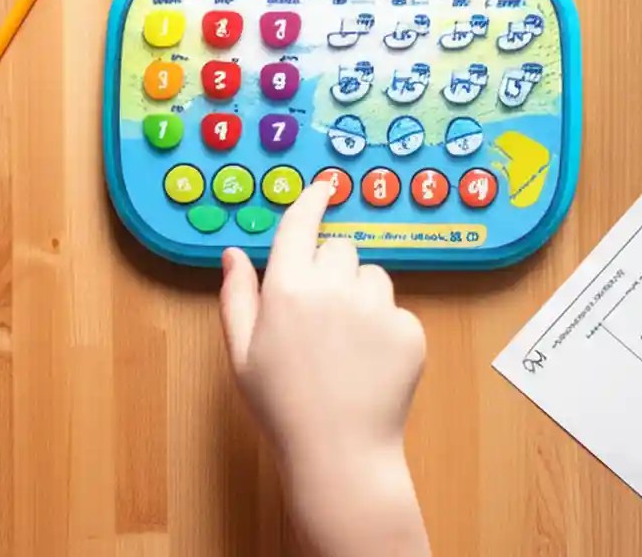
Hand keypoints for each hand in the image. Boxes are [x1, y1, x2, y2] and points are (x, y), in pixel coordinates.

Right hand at [220, 182, 429, 555]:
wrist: (339, 452)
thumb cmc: (281, 405)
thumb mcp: (242, 353)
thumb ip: (237, 296)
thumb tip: (232, 253)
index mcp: (287, 288)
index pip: (301, 224)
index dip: (311, 201)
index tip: (322, 189)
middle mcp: (333, 287)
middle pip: (340, 249)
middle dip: (331, 269)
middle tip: (320, 315)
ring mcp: (376, 307)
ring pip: (373, 276)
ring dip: (361, 295)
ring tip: (346, 344)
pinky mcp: (409, 329)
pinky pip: (397, 311)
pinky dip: (385, 329)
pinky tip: (368, 364)